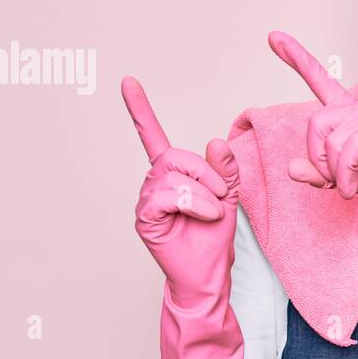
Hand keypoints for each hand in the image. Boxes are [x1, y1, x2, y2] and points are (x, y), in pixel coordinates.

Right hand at [123, 75, 240, 305]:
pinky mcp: (145, 218)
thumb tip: (215, 142)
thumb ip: (224, 169)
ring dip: (203, 193)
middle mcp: (154, 184)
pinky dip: (194, 202)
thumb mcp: (228, 196)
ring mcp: (147, 201)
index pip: (153, 137)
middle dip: (206, 173)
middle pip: (173, 155)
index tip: (128, 82)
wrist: (208, 275)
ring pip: (173, 175)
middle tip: (222, 196)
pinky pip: (167, 195)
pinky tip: (205, 215)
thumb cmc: (214, 239)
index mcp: (172, 175)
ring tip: (212, 212)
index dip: (141, 110)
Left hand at [268, 31, 357, 239]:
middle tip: (331, 178)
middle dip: (317, 157)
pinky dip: (346, 175)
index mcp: (346, 114)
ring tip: (347, 184)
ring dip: (334, 172)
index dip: (296, 58)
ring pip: (331, 141)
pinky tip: (353, 184)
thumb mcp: (341, 179)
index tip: (273, 37)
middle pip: (315, 123)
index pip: (319, 79)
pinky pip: (349, 150)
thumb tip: (292, 168)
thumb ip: (317, 173)